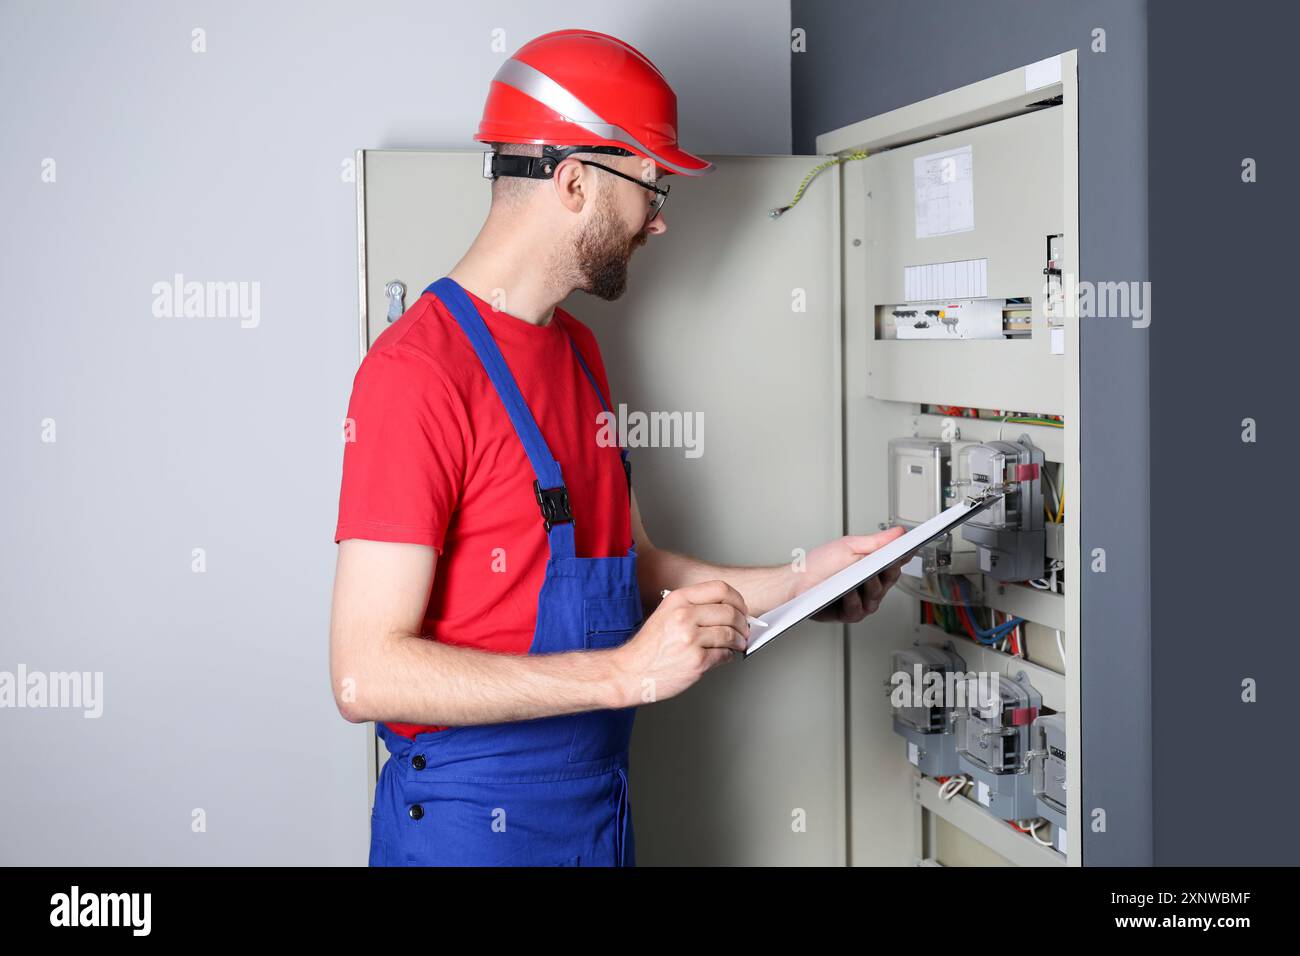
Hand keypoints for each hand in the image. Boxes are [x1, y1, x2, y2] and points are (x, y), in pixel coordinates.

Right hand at [611, 580, 749, 705]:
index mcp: (679, 600)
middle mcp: (684, 616)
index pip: (720, 589)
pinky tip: (722, 656)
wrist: (630, 672)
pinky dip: (728, 656)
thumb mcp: (666, 613)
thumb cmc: (648, 647)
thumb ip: (694, 607)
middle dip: (742, 623)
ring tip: (736, 644)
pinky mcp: (696, 661)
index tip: (741, 609)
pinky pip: (725, 655)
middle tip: (743, 630)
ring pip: (731, 634)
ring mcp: (691, 639)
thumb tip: (727, 610)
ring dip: (739, 641)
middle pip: (730, 612)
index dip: (737, 599)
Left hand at [793, 528, 908, 623]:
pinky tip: (848, 590)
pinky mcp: (848, 614)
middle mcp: (869, 585)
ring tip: (863, 577)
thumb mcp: (850, 546)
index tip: (911, 549)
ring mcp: (861, 601)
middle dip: (888, 570)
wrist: (795, 582)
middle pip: (890, 579)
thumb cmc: (819, 564)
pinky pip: (857, 608)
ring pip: (876, 595)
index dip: (904, 556)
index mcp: (871, 566)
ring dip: (869, 585)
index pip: (895, 561)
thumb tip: (900, 533)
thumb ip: (877, 541)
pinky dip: (853, 598)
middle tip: (887, 562)